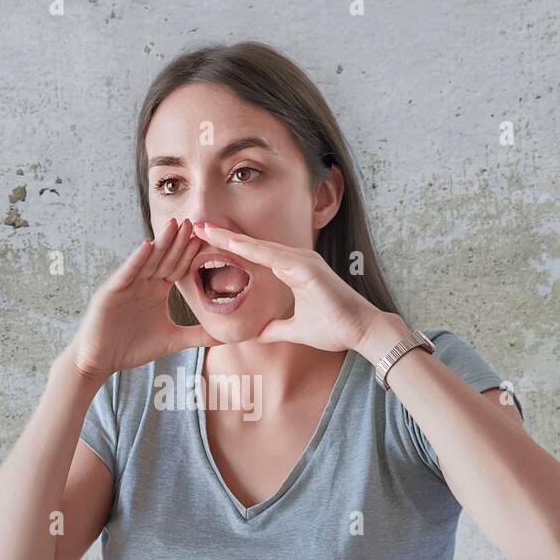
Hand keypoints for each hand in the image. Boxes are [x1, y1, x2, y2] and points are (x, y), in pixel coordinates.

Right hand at [67, 218, 222, 382]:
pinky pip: (127, 273)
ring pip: (148, 260)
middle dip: (180, 241)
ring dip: (161, 243)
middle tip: (196, 222)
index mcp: (157, 290)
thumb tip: (227, 337)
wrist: (101, 360)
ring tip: (176, 224)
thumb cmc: (132, 349)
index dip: (192, 254)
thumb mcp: (172, 340)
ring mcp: (127, 285)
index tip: (209, 239)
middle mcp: (143, 283)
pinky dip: (137, 259)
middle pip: (165, 258)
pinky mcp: (112, 291)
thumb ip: (198, 336)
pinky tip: (147, 246)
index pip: (178, 268)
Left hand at [189, 221, 379, 352]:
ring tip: (205, 229)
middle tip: (196, 225)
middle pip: (253, 245)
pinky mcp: (307, 268)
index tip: (206, 240)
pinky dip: (250, 249)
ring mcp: (303, 261)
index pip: (254, 256)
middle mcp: (296, 260)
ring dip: (230, 237)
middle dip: (224, 236)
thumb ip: (275, 329)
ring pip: (259, 246)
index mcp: (293, 270)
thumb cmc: (335, 328)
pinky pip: (273, 256)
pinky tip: (230, 243)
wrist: (362, 332)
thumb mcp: (295, 330)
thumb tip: (257, 334)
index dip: (230, 247)